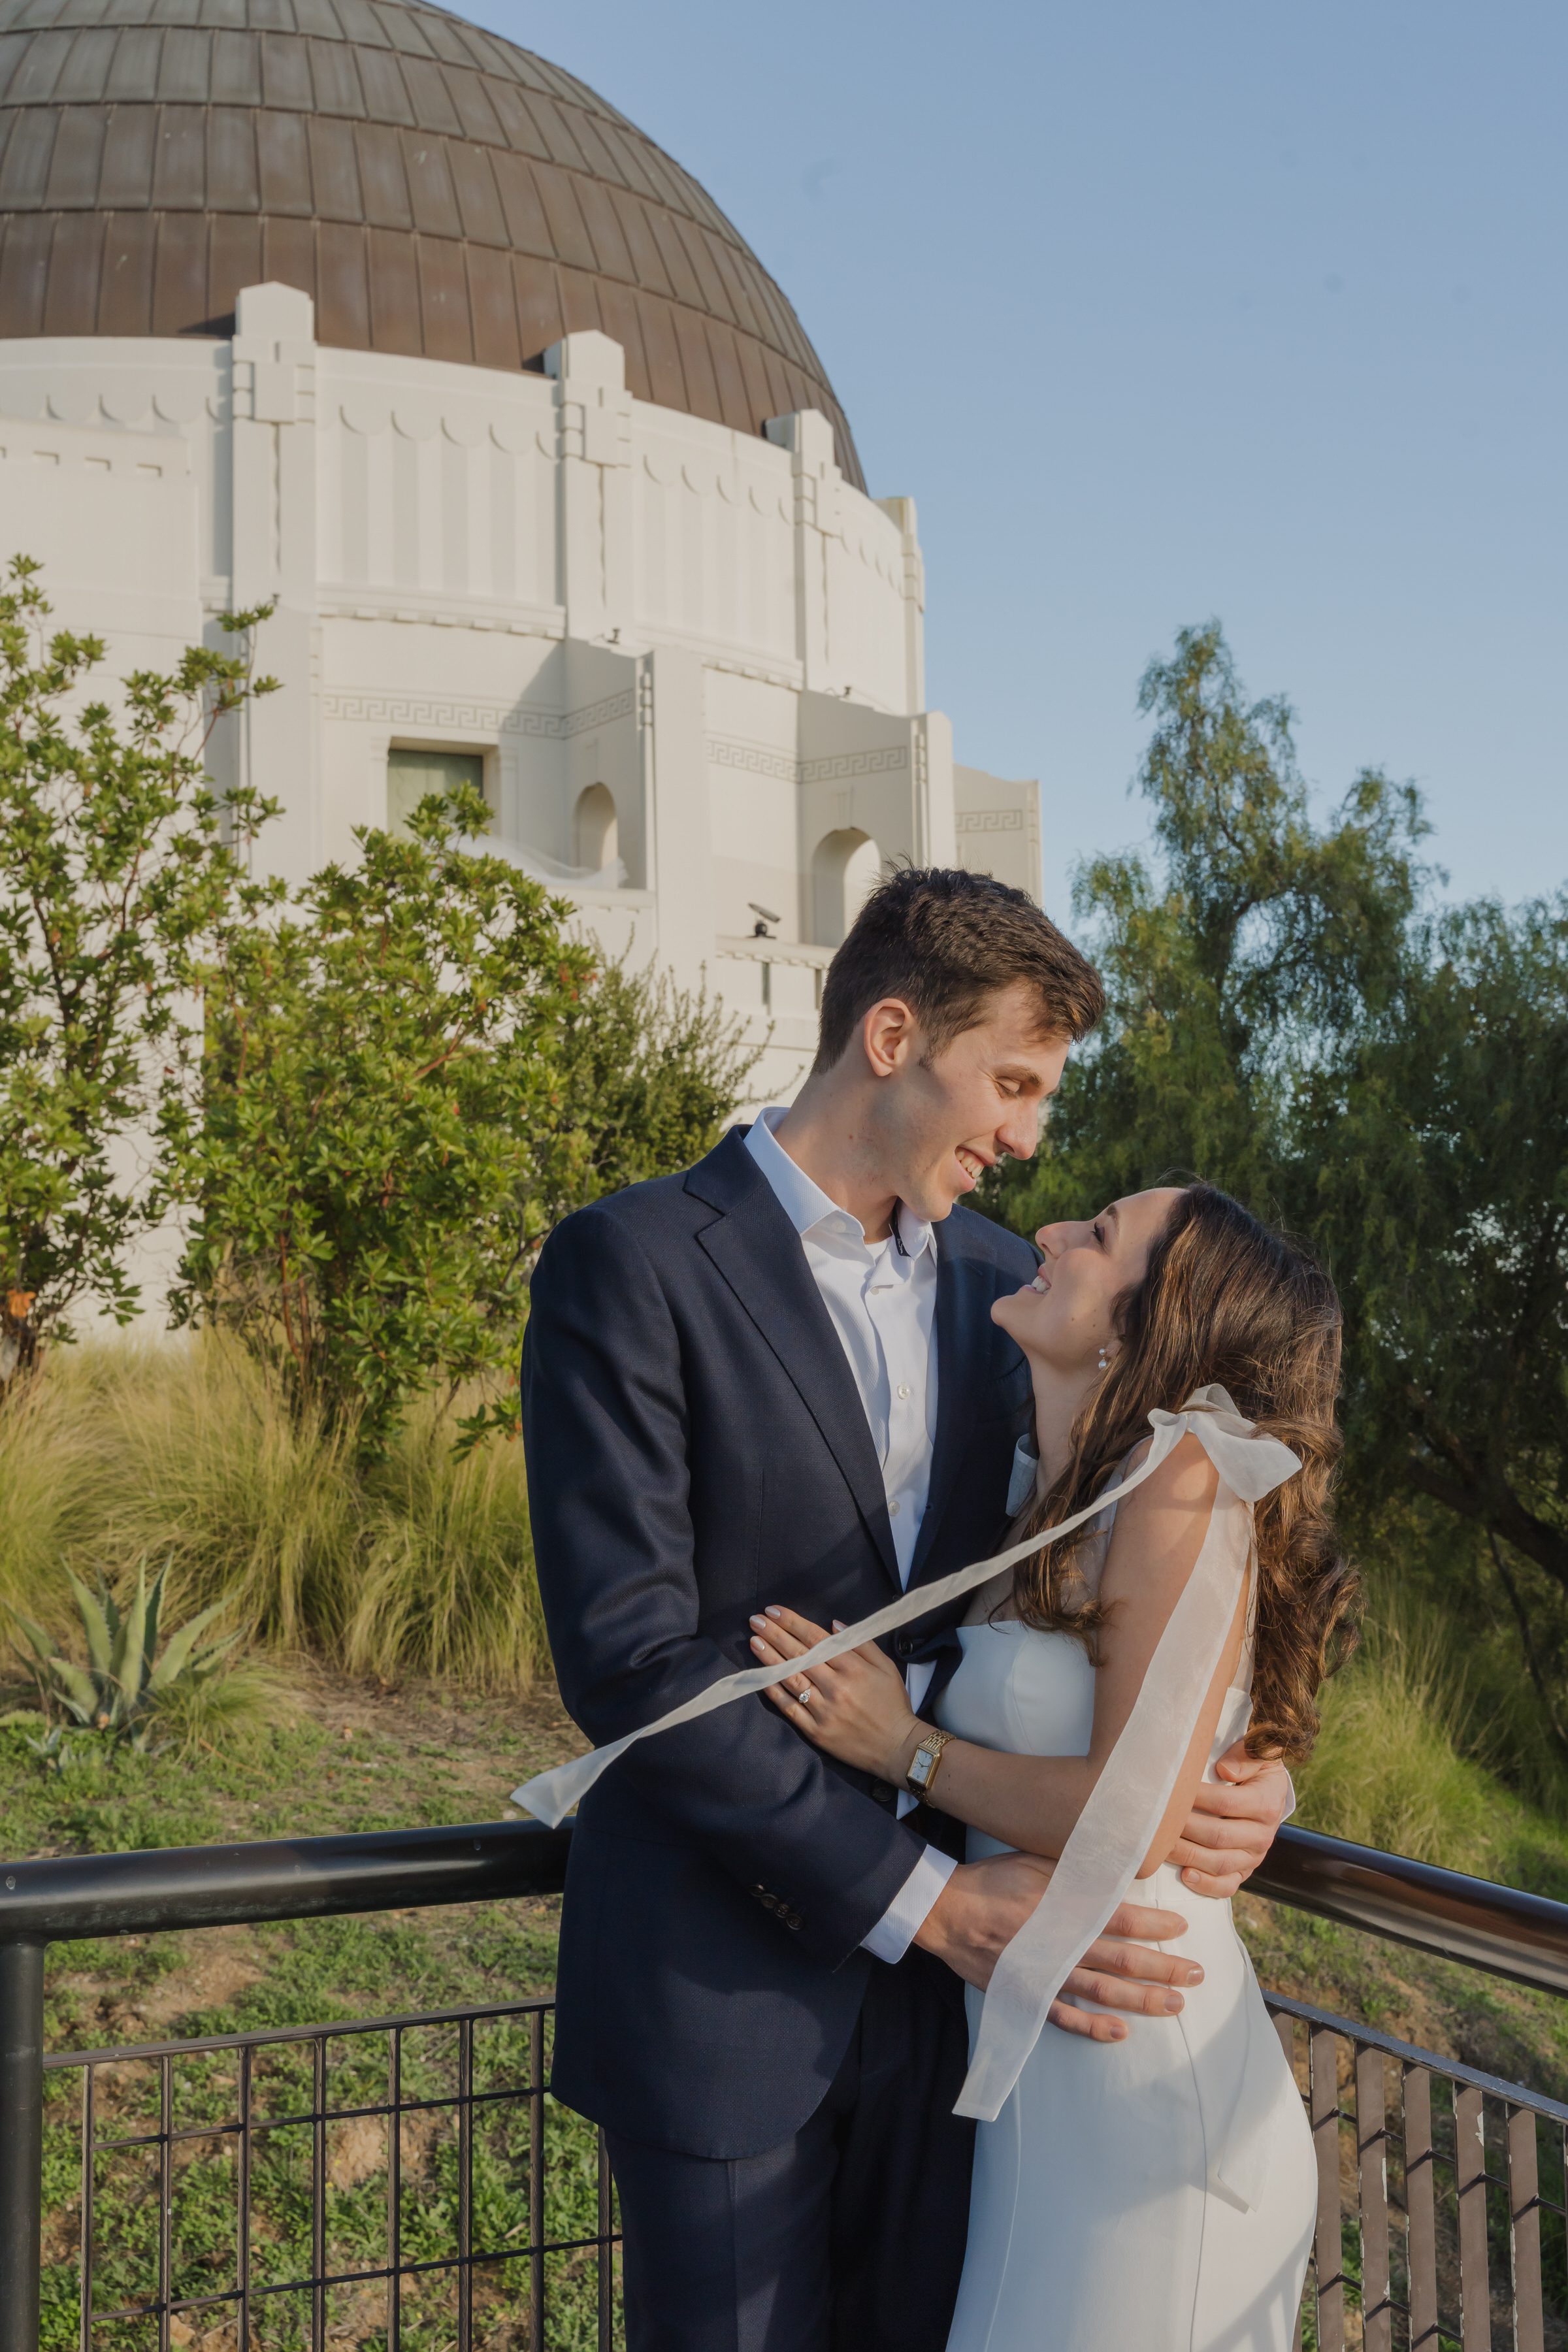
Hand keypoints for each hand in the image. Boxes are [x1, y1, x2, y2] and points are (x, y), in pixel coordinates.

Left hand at [749, 1605, 920, 1782]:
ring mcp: (824, 1710)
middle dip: (774, 1635)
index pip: (816, 1638)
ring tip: (754, 1642)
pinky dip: (774, 1692)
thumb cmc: (893, 1704)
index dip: (792, 1622)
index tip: (774, 1611)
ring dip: (769, 1659)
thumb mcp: (886, 1667)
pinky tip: (761, 1677)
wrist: (898, 1748)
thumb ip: (861, 1643)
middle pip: (799, 1655)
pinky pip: (790, 1708)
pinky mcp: (816, 1731)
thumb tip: (833, 1624)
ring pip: (791, 1679)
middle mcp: (836, 1686)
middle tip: (755, 1620)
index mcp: (853, 1668)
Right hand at [916, 1855, 1199, 2040]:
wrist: (945, 1911)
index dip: (1155, 1924)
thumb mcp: (1035, 1861)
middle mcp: (1059, 1943)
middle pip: (1122, 1959)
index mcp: (1063, 1906)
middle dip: (1163, 1967)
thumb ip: (1074, 1869)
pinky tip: (1120, 2032)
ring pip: (1102, 1991)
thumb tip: (1115, 1870)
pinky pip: (1065, 2017)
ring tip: (1173, 2004)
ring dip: (1141, 1998)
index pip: (1121, 1917)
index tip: (1182, 1926)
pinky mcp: (1027, 1995)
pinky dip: (1093, 2027)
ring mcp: (1044, 1974)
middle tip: (1195, 1974)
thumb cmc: (992, 1880)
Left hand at [1165, 1743, 1291, 1897]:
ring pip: (1219, 1863)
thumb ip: (1245, 1756)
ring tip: (1160, 1848)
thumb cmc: (1253, 1767)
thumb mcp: (1258, 1753)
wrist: (1268, 1792)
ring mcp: (1253, 1857)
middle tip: (1156, 1822)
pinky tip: (1185, 1876)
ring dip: (1187, 1856)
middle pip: (1218, 1836)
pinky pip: (1227, 1885)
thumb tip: (1224, 1770)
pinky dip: (1206, 1885)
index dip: (1196, 1798)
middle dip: (1184, 1830)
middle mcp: (1263, 1834)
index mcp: (1266, 1803)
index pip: (1226, 1803)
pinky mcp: (1244, 1871)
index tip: (1171, 1790)